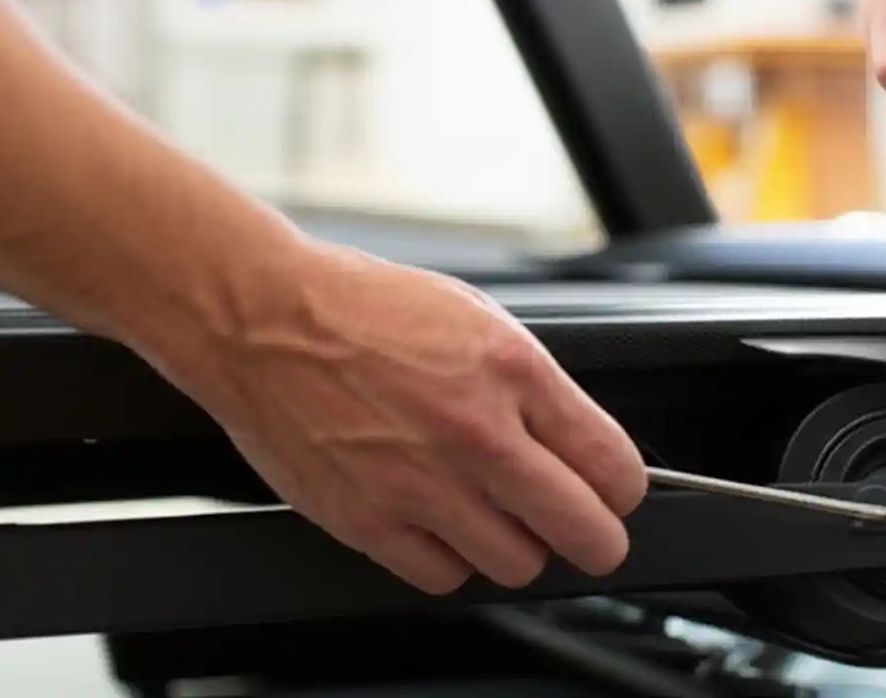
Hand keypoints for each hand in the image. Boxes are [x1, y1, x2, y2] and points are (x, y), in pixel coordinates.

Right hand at [166, 243, 647, 593]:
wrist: (262, 320)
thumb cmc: (365, 310)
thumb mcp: (478, 319)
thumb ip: (535, 388)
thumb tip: (579, 445)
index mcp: (513, 372)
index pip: (614, 466)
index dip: (623, 488)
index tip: (614, 491)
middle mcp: (476, 434)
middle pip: (583, 531)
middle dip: (598, 538)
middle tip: (585, 530)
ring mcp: (422, 484)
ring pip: (517, 565)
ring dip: (518, 548)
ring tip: (497, 516)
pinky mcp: (368, 521)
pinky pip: (443, 577)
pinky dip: (451, 559)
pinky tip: (441, 524)